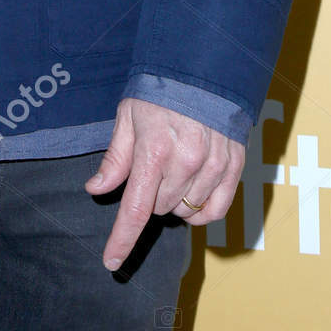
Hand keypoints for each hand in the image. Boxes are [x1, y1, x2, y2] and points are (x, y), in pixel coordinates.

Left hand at [85, 97, 244, 270]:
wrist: (205, 69)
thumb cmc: (160, 91)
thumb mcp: (128, 116)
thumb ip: (115, 158)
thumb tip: (96, 189)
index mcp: (154, 150)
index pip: (136, 209)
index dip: (122, 239)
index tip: (111, 262)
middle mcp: (186, 162)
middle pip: (158, 209)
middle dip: (149, 196)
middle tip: (151, 166)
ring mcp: (213, 166)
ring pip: (185, 211)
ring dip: (174, 201)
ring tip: (173, 168)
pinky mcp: (234, 167)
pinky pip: (216, 210)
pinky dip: (201, 209)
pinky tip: (193, 192)